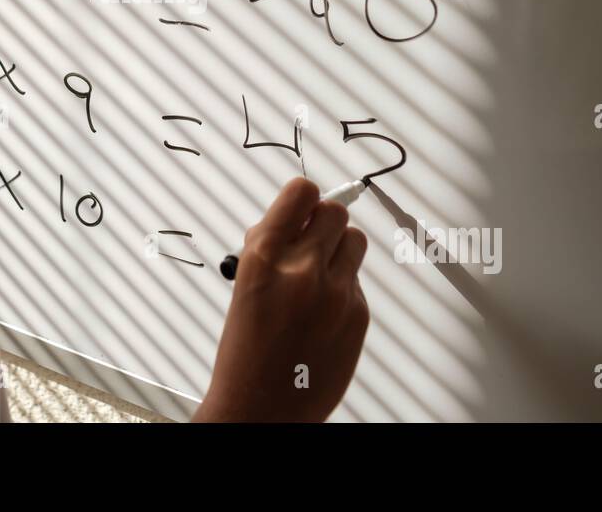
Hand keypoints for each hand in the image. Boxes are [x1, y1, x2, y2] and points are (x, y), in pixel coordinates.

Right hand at [193, 177, 369, 421]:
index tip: (300, 207)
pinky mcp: (357, 315)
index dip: (302, 198)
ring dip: (339, 248)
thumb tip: (294, 219)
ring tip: (319, 274)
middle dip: (322, 222)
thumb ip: (270, 247)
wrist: (261, 407)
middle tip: (310, 242)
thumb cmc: (245, 348)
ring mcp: (335, 293)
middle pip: (335, 212)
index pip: (302, 192)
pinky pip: (356, 281)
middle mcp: (302, 270)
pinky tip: (322, 313)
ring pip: (355, 240)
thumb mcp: (244, 285)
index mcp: (263, 257)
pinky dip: (342, 287)